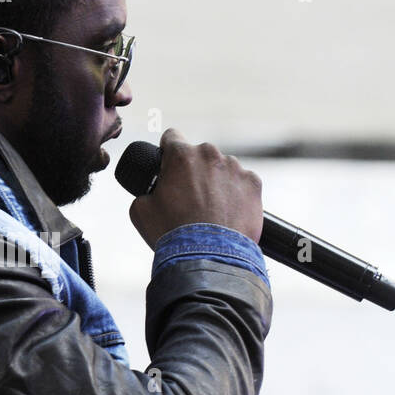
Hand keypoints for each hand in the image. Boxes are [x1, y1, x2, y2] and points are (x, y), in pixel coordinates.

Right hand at [128, 129, 263, 246]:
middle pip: (199, 155)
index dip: (167, 152)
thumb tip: (151, 191)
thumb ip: (145, 190)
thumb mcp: (140, 210)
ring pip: (222, 168)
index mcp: (181, 155)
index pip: (172, 137)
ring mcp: (235, 168)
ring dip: (216, 182)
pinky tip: (227, 214)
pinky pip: (242, 183)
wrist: (207, 258)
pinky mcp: (254, 184)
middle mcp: (210, 154)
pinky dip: (236, 194)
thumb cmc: (172, 234)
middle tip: (189, 198)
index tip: (169, 167)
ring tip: (211, 211)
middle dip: (194, 171)